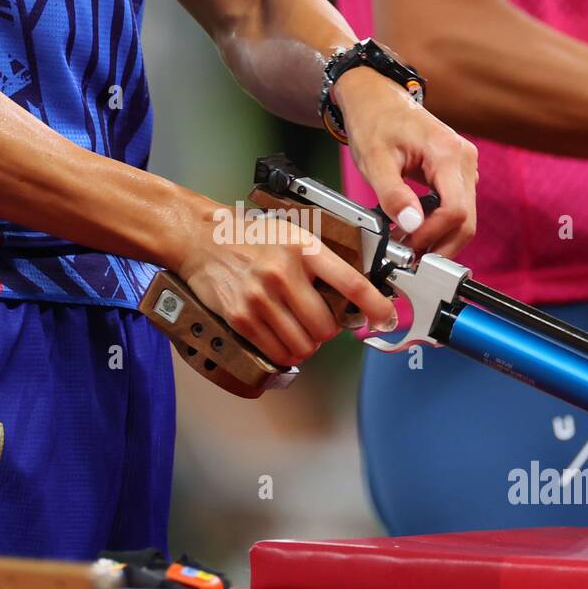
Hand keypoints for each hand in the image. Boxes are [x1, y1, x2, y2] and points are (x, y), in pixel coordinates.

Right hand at [176, 204, 396, 366]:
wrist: (201, 238)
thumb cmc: (249, 237)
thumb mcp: (293, 236)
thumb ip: (321, 264)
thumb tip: (353, 298)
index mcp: (303, 249)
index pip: (351, 284)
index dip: (375, 306)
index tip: (386, 318)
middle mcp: (283, 273)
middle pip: (326, 326)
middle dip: (328, 330)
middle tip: (319, 321)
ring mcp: (261, 298)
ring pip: (304, 345)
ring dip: (307, 344)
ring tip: (298, 328)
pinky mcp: (242, 318)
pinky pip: (278, 352)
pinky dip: (285, 353)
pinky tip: (281, 337)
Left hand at [332, 66, 477, 256]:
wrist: (377, 99)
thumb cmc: (374, 122)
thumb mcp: (374, 160)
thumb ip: (393, 194)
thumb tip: (412, 225)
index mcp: (447, 153)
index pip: (455, 210)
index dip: (433, 236)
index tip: (407, 249)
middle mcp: (464, 159)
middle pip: (466, 220)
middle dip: (440, 245)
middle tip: (408, 259)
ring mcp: (464, 166)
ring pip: (464, 217)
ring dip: (439, 238)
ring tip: (407, 246)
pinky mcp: (458, 172)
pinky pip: (457, 207)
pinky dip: (439, 225)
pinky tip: (416, 230)